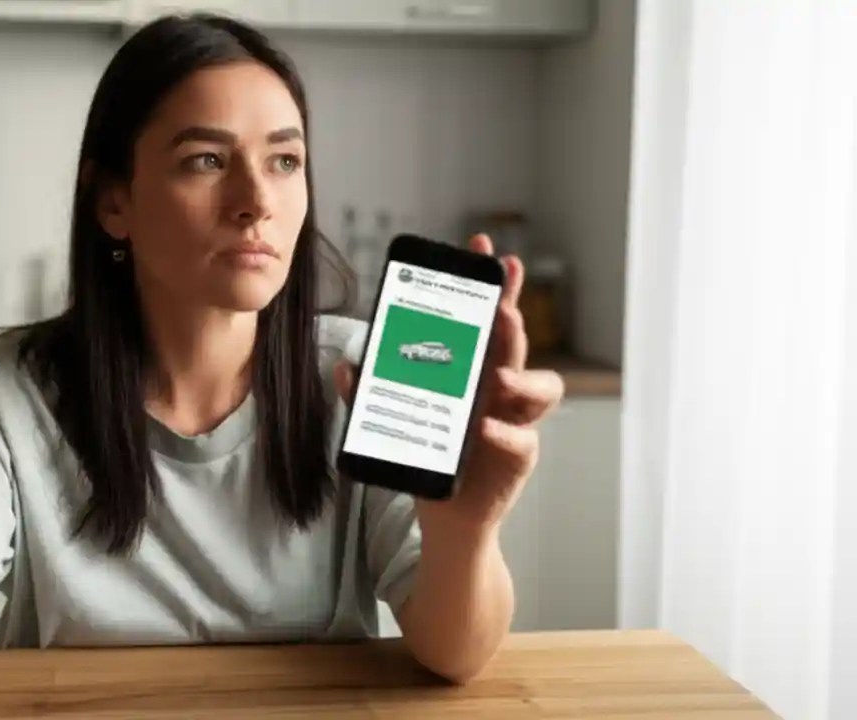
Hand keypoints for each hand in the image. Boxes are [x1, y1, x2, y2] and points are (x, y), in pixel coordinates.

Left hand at [334, 233, 564, 536]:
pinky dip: (504, 434)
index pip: (489, 313)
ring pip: (542, 387)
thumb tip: (344, 367)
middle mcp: (502, 386)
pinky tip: (484, 431)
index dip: (491, 280)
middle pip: (518, 340)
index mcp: (475, 366)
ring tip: (496, 380)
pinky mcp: (518, 457)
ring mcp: (515, 419)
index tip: (480, 247)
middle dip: (512, 316)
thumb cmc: (426, 453)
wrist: (445, 514)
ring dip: (520, 377)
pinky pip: (522, 440)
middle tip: (500, 306)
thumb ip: (369, 392)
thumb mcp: (390, 419)